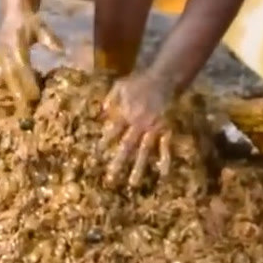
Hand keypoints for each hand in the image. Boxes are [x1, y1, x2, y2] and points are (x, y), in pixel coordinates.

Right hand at [0, 10, 62, 112]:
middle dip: (18, 94)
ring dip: (7, 95)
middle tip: (26, 111)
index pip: (22, 67)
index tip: (36, 96)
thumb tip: (61, 51)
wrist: (14, 12)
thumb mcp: (42, 27)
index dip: (28, 82)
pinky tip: (5, 104)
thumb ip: (50, 39)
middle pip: (10, 78)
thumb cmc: (31, 22)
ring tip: (14, 111)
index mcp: (16, 45)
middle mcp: (5, 54)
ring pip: (0, 80)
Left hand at [99, 71, 176, 187]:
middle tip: (110, 179)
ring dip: (139, 167)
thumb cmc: (141, 82)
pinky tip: (164, 174)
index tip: (95, 156)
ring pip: (144, 150)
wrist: (164, 79)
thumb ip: (110, 98)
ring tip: (133, 183)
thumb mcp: (121, 85)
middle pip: (127, 146)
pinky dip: (165, 160)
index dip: (104, 143)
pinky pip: (165, 147)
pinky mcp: (166, 129)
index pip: (113, 132)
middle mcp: (138, 124)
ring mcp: (153, 129)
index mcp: (126, 114)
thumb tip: (102, 111)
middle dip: (118, 162)